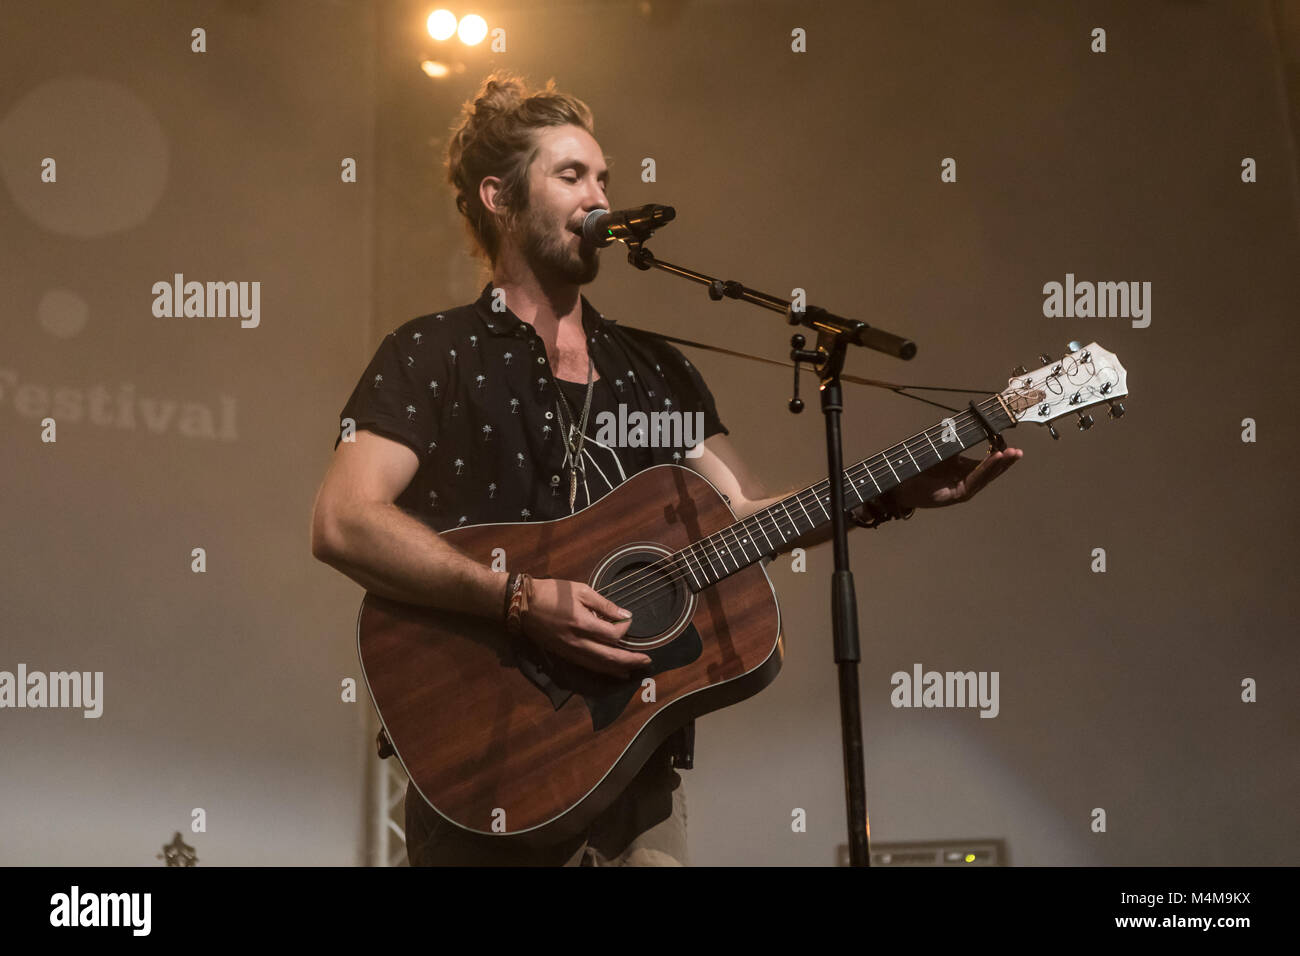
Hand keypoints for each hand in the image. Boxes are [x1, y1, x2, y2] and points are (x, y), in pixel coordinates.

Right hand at [521, 578, 651, 678]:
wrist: (523, 606)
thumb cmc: (552, 593)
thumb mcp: (580, 590)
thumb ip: (604, 605)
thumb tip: (625, 615)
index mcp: (582, 623)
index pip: (613, 634)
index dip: (625, 629)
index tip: (628, 620)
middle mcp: (578, 642)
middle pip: (610, 657)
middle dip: (631, 660)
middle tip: (648, 660)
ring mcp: (571, 652)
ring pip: (600, 666)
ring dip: (620, 668)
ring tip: (636, 668)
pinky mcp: (565, 655)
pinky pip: (589, 666)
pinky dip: (605, 670)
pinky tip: (616, 671)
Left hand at [891, 446, 1023, 509]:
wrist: (900, 483)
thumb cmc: (918, 467)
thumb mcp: (940, 450)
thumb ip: (952, 439)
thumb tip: (962, 421)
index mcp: (966, 469)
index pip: (988, 462)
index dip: (1000, 454)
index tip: (1011, 444)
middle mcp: (967, 479)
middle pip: (992, 470)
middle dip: (1006, 460)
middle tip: (1019, 452)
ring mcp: (964, 488)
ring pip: (986, 476)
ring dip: (999, 464)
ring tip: (1011, 454)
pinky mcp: (958, 494)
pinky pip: (975, 480)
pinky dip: (986, 469)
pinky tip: (996, 459)